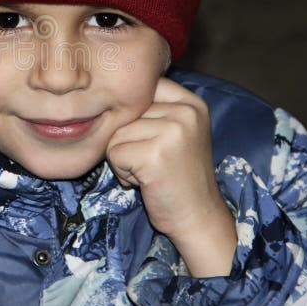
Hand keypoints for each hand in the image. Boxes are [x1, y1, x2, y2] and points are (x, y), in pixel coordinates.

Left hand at [105, 77, 236, 276]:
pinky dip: (123, 173)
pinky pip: (114, 154)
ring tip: (149, 171)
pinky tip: (146, 181)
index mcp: (191, 103)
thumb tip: (108, 87)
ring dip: (124, 158)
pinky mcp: (155, 154)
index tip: (153, 141)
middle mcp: (185, 112)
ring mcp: (172, 132)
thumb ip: (152, 109)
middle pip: (125, 113)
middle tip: (153, 161)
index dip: (134, 118)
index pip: (142, 90)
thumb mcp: (175, 132)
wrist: (198, 218)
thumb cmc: (178, 176)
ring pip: (116, 134)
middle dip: (129, 141)